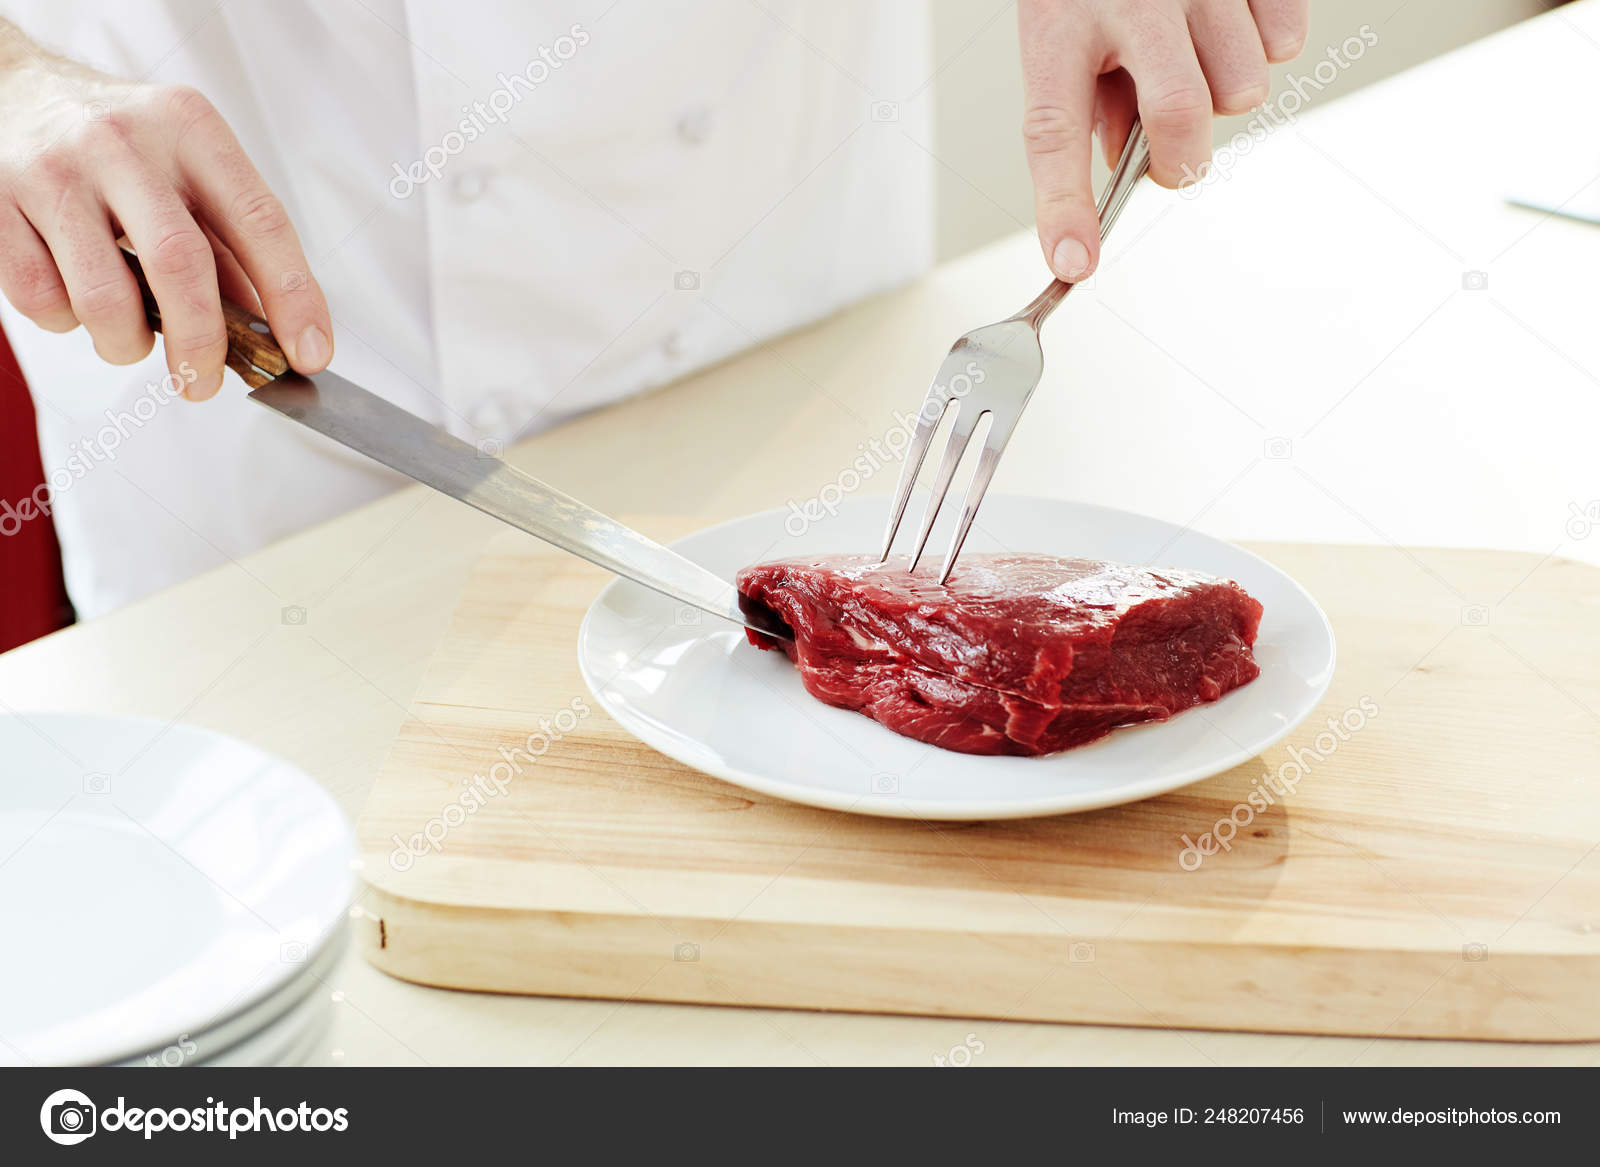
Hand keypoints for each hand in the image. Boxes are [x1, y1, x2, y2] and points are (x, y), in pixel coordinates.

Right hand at [0, 20, 331, 399]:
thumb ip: (230, 245)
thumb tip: (275, 332)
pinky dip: (67, 323)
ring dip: (127, 344)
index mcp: (190, 129)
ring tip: (132, 342)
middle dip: (202, 343)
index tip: (310, 354)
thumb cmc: (118, 144)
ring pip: (104, 297)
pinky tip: (76, 302)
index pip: (261, 223)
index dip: (293, 298)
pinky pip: (42, 298)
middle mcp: (124, 143)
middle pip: (180, 265)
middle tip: (203, 383)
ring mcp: (55, 171)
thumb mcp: (186, 169)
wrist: (8, 88)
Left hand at [1019, 0, 1307, 280]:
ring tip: (1193, 51)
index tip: (1075, 265)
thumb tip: (1132, 167)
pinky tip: (1229, 19)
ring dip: (1224, 92)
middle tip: (1171, 153)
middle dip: (1182, 157)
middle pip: (1180, 116)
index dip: (1065, 208)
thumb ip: (1091, 105)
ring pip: (1243, 87)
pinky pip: (1286, 40)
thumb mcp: (1063, 32)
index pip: (1054, 132)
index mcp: (1061, 24)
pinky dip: (1264, 45)